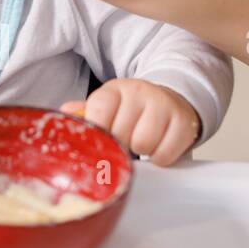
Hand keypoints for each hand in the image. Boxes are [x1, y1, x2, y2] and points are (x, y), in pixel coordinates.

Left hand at [61, 79, 200, 166]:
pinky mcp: (183, 122)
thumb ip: (86, 112)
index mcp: (115, 89)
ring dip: (141, 152)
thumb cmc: (134, 110)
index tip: (101, 142)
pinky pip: (165, 155)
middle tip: (125, 142)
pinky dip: (160, 158)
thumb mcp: (108, 107)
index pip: (99, 110)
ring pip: (143, 144)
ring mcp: (163, 105)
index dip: (99, 133)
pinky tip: (158, 147)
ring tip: (141, 144)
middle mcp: (139, 91)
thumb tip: (64, 112)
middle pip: (120, 134)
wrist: (171, 101)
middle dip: (120, 146)